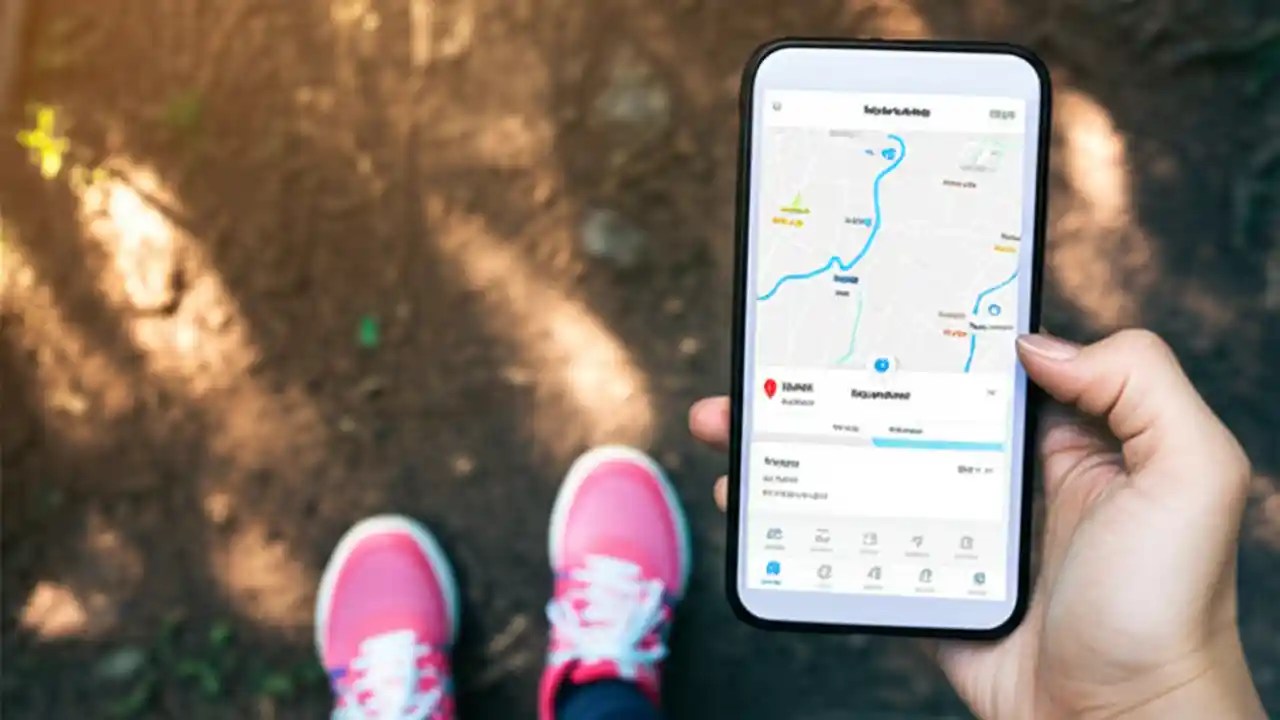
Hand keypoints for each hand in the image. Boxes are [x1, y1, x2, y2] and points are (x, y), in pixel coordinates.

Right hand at [689, 330, 1264, 718]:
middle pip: (890, 402)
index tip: (857, 295)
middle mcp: (991, 469)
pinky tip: (750, 497)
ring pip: (850, 462)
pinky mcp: (909, 575)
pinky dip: (786, 514)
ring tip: (727, 420)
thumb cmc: (1165, 609)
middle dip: (821, 373)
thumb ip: (1140, 384)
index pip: (973, 357)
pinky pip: (838, 533)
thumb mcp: (1192, 476)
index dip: (916, 322)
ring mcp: (943, 523)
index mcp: (1055, 433)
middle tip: (763, 353)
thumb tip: (1033, 342)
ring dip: (785, 437)